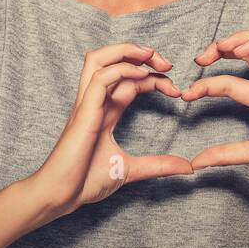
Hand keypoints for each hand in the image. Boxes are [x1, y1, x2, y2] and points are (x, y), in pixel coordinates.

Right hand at [32, 42, 193, 217]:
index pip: (128, 80)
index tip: (176, 90)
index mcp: (104, 112)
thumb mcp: (129, 170)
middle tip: (167, 64)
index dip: (153, 78)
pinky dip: (121, 70)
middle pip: (112, 60)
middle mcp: (95, 102)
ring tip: (151, 55)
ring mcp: (87, 104)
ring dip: (126, 51)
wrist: (61, 195)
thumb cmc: (84, 181)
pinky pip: (99, 78)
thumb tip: (187, 167)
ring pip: (98, 59)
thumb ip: (158, 165)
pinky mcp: (83, 112)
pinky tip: (141, 76)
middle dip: (141, 54)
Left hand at [181, 29, 248, 180]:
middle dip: (220, 49)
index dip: (206, 85)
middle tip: (200, 59)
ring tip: (220, 48)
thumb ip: (226, 155)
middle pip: (245, 52)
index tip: (187, 95)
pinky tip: (241, 52)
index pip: (229, 82)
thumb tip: (196, 164)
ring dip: (238, 39)